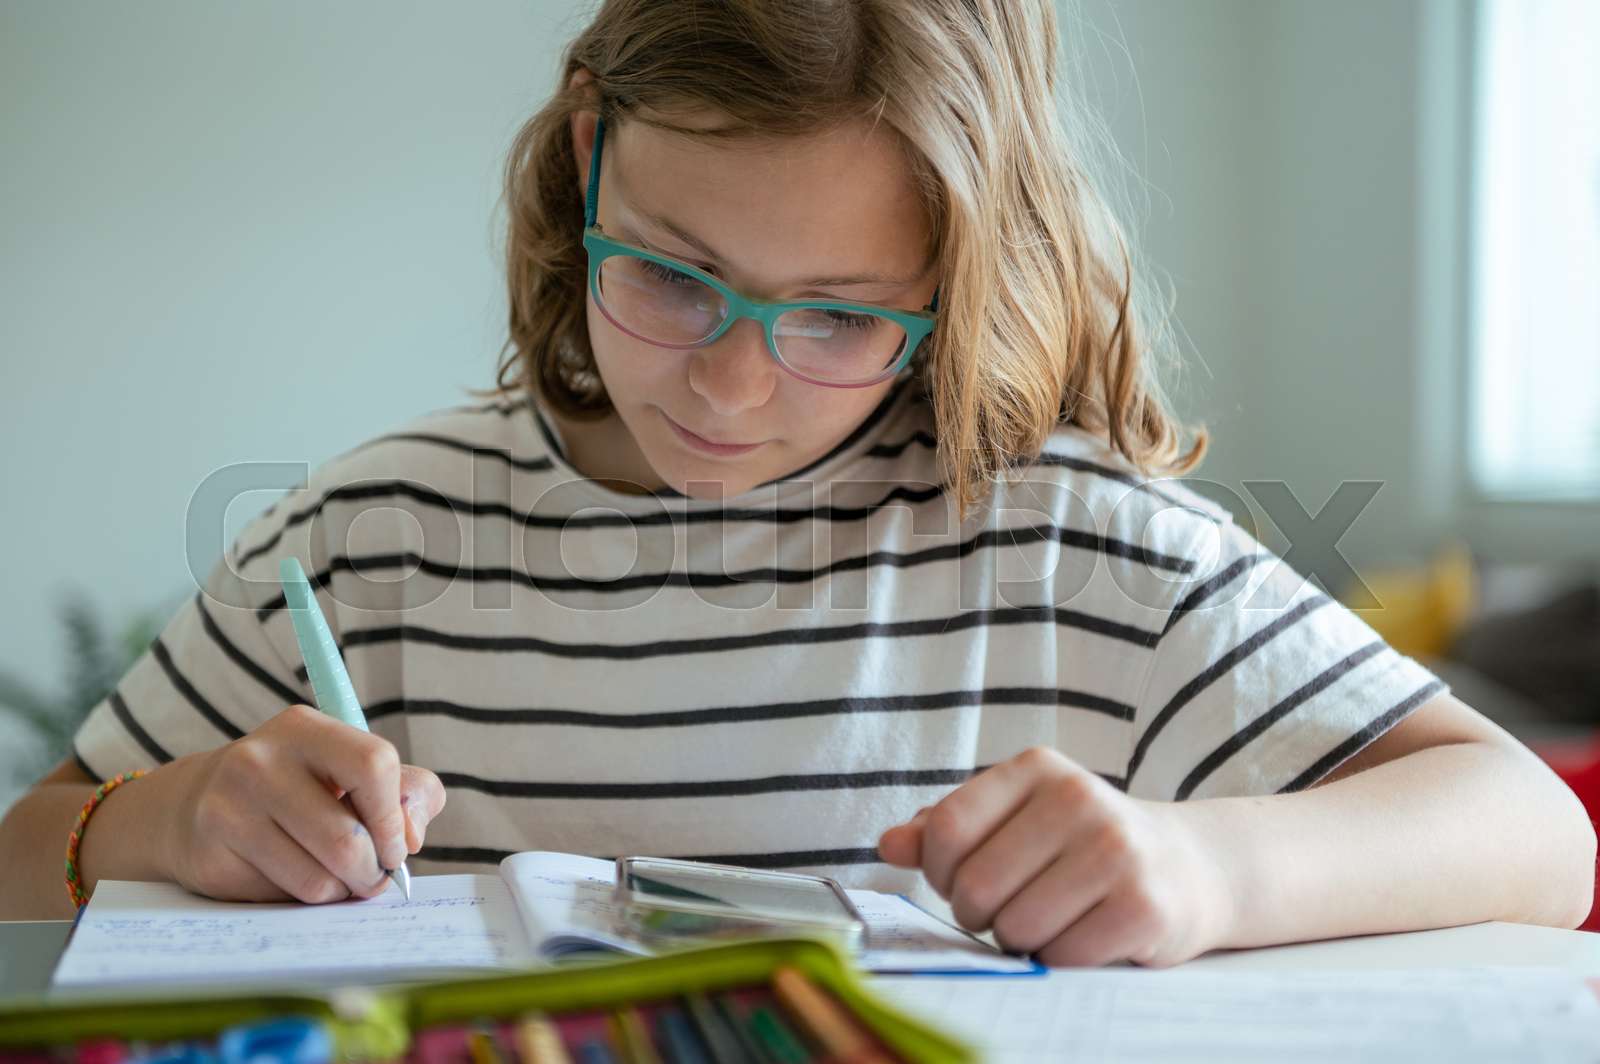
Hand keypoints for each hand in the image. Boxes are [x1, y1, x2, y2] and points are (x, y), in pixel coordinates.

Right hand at [159, 704, 446, 903]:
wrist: (196, 804)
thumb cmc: (301, 788)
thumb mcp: (355, 772)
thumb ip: (408, 794)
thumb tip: (411, 839)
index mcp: (305, 728)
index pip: (374, 764)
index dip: (394, 816)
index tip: (397, 844)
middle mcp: (260, 760)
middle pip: (346, 837)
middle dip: (374, 871)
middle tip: (374, 877)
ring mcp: (229, 807)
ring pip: (318, 877)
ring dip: (343, 890)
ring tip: (341, 879)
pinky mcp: (211, 854)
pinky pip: (284, 896)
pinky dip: (307, 899)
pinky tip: (298, 878)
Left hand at [878, 747, 1232, 966]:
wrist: (1186, 867)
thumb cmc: (1079, 844)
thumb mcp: (1015, 818)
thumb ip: (946, 829)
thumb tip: (888, 844)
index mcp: (1037, 768)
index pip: (946, 829)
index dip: (939, 871)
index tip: (959, 879)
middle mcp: (1079, 798)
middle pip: (976, 886)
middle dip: (978, 914)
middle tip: (1005, 910)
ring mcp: (1116, 851)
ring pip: (1016, 927)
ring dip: (1019, 941)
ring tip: (1046, 920)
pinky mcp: (1143, 906)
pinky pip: (1062, 957)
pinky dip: (1059, 960)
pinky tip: (1081, 936)